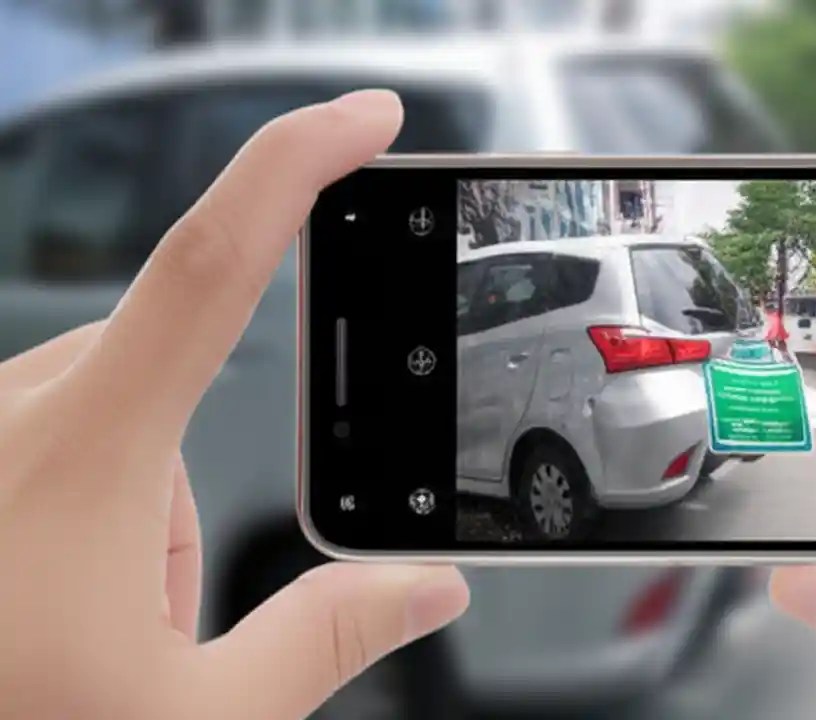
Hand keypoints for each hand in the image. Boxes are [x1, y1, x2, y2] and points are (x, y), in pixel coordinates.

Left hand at [0, 91, 468, 718]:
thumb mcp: (191, 718)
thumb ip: (325, 640)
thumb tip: (427, 589)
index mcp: (81, 458)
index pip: (214, 266)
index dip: (297, 169)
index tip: (361, 120)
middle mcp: (6, 415)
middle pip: (165, 383)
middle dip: (182, 491)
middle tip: (141, 621)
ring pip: (100, 418)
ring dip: (122, 507)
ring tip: (73, 628)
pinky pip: (37, 433)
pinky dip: (64, 501)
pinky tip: (31, 599)